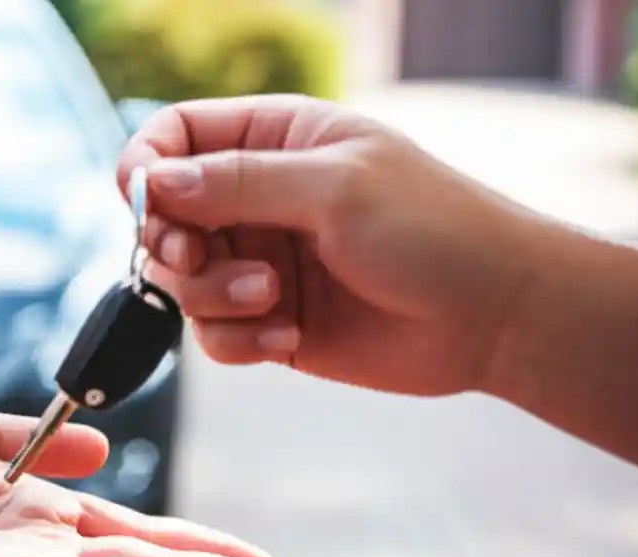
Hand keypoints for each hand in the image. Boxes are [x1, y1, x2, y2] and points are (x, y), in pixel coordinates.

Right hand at [119, 94, 543, 395]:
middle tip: (195, 257)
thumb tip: (154, 183)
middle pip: (164, 216)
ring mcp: (261, 261)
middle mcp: (259, 198)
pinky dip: (237, 341)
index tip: (144, 202)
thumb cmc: (433, 230)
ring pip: (183, 281)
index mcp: (277, 139)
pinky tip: (288, 340)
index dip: (146, 166)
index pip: (177, 135)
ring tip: (271, 301)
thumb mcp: (333, 188)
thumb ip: (237, 182)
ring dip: (213, 296)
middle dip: (172, 244)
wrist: (494, 317)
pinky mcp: (270, 321)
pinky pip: (213, 334)